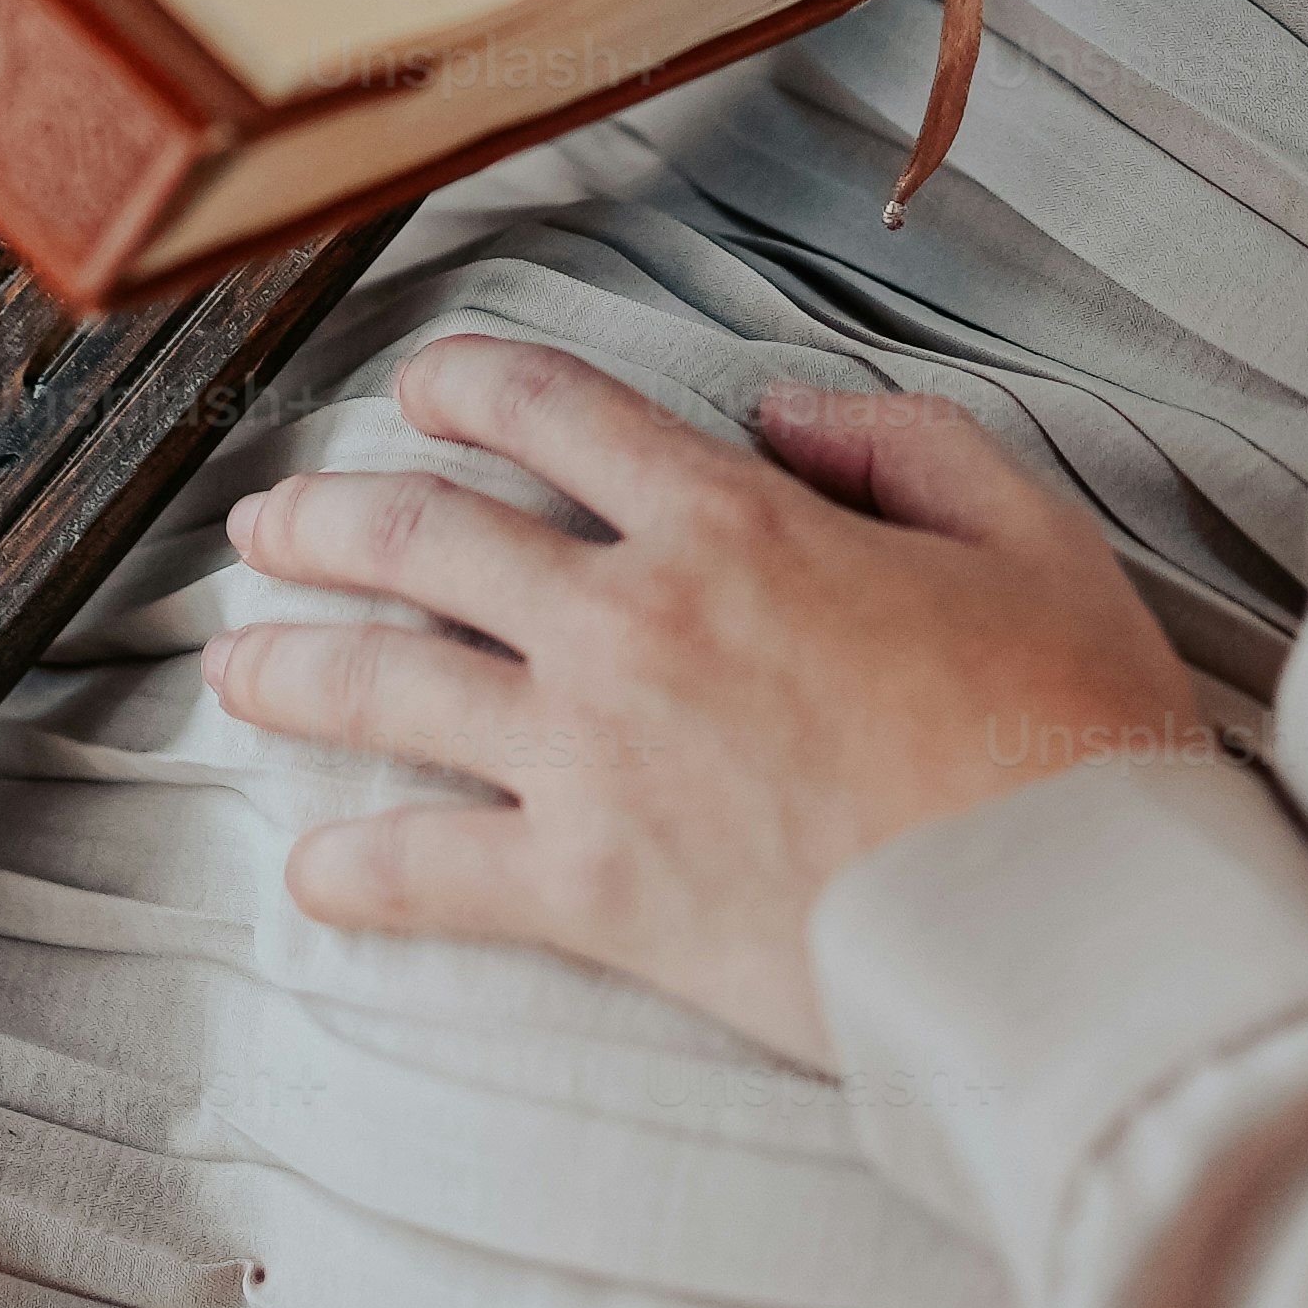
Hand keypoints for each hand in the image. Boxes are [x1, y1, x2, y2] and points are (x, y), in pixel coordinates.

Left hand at [201, 331, 1212, 1069]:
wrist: (1068, 924)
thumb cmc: (1069, 733)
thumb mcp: (1025, 530)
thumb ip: (902, 441)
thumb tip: (783, 413)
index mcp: (735, 518)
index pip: (552, 410)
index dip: (466, 383)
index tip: (420, 390)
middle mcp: (636, 618)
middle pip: (426, 535)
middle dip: (327, 517)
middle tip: (271, 524)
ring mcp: (598, 755)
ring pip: (391, 683)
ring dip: (295, 664)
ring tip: (237, 662)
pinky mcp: (594, 890)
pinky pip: (430, 869)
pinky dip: (354, 870)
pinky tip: (311, 870)